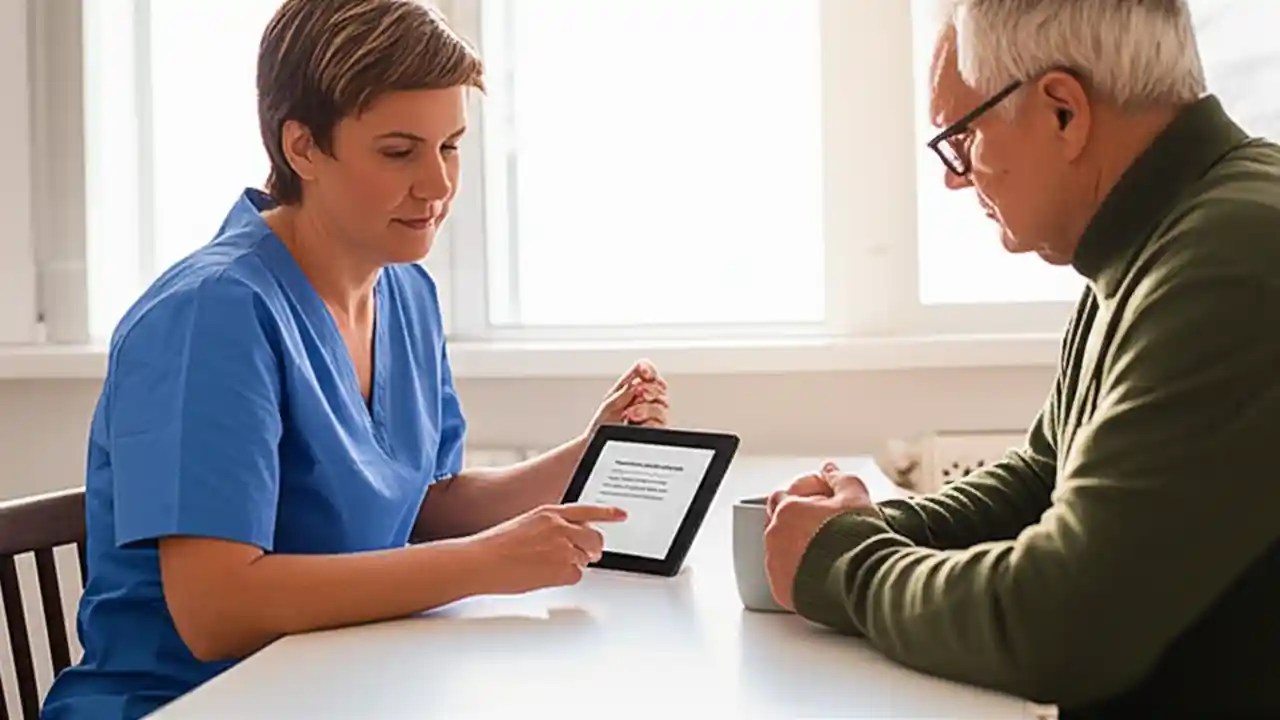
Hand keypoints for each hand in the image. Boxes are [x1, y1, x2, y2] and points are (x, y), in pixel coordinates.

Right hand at [468, 504, 626, 594]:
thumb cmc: (496, 546)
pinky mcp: (561, 570)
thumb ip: (551, 526)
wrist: (481, 562)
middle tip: (586, 554)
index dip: (608, 513)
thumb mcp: (526, 523)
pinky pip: (576, 576)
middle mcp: (560, 528)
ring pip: (586, 558)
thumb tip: (569, 537)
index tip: (622, 515)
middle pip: (595, 537)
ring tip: (547, 565)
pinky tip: (544, 575)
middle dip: (593, 548)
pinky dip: (565, 578)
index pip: (587, 510)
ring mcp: (563, 549)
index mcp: (550, 512)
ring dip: (573, 563)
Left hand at [587, 359, 669, 431]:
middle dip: (649, 388)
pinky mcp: (656, 428)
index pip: (645, 369)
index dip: (648, 369)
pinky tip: (636, 424)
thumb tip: (636, 385)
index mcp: (632, 386)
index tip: (645, 374)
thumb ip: (623, 393)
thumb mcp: (608, 404)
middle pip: (658, 385)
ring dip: (646, 408)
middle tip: (638, 393)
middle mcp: (645, 397)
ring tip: (629, 415)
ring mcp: (653, 413)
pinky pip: (660, 422)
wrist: (600, 442)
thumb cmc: (602, 423)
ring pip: (662, 404)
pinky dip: (648, 422)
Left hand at [763, 463, 873, 610]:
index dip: (806, 496)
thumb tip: (829, 470)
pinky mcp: (782, 591)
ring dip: (797, 548)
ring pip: (780, 551)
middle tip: (826, 527)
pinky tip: (820, 573)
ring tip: (827, 553)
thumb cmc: (859, 538)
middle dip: (799, 522)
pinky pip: (785, 579)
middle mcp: (775, 536)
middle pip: (780, 523)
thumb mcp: (855, 497)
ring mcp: (776, 565)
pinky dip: (798, 574)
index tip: (825, 503)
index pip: (785, 496)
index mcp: (788, 510)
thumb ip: (839, 479)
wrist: (864, 579)